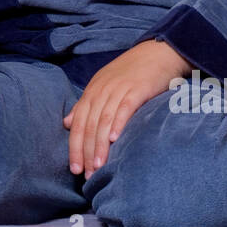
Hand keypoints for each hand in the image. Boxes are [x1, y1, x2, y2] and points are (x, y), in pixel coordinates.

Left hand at [63, 39, 191, 179]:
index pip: (79, 122)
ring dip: (99, 145)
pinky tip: (114, 139)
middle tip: (86, 174)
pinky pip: (124, 108)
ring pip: (103, 120)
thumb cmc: (133, 73)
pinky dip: (118, 123)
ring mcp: (119, 88)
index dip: (75, 146)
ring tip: (98, 166)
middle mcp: (102, 89)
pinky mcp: (137, 88)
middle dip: (86, 151)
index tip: (74, 168)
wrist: (159, 52)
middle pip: (89, 124)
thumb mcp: (105, 86)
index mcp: (92, 90)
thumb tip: (67, 123)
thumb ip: (87, 105)